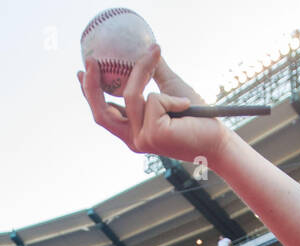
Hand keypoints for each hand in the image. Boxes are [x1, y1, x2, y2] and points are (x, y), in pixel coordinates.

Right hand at [80, 45, 227, 162]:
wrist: (217, 140)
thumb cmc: (197, 117)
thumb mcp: (170, 89)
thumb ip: (154, 75)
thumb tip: (144, 49)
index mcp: (133, 132)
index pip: (104, 113)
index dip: (90, 94)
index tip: (82, 73)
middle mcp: (133, 139)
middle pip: (101, 112)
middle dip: (92, 87)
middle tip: (92, 61)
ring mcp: (141, 140)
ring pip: (131, 96)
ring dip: (144, 71)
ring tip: (157, 54)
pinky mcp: (153, 135)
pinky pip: (154, 100)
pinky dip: (171, 96)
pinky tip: (185, 105)